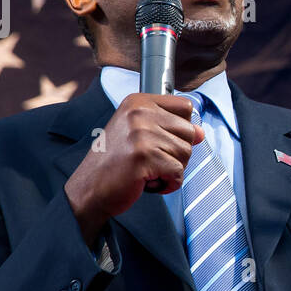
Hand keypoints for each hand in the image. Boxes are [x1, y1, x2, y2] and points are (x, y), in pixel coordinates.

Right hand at [64, 92, 204, 244]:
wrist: (89, 188)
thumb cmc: (114, 163)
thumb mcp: (139, 135)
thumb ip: (170, 128)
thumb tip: (201, 133)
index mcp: (138, 102)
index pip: (185, 107)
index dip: (181, 129)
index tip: (162, 141)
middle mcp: (139, 112)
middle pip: (190, 132)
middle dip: (177, 153)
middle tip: (151, 160)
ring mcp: (141, 134)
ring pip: (186, 153)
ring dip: (171, 170)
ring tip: (147, 170)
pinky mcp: (145, 157)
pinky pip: (178, 173)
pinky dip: (168, 184)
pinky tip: (147, 182)